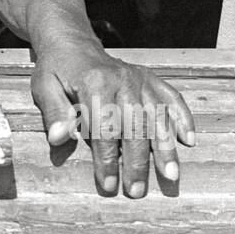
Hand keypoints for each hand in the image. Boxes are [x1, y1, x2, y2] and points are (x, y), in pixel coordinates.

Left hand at [31, 38, 195, 197]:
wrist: (73, 42)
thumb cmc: (56, 70)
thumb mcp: (45, 87)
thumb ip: (54, 113)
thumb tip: (58, 139)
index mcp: (95, 83)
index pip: (104, 129)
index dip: (106, 159)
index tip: (109, 185)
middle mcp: (122, 80)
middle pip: (135, 127)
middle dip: (137, 162)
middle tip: (137, 191)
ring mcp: (139, 78)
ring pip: (157, 116)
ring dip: (165, 147)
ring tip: (171, 175)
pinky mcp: (150, 78)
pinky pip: (172, 97)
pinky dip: (183, 117)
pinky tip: (189, 139)